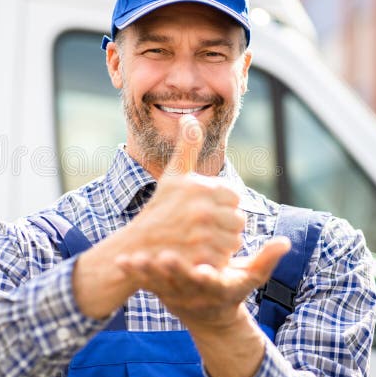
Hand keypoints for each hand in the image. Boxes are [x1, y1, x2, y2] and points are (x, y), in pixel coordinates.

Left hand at [116, 236, 290, 330]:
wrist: (210, 319)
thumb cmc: (233, 290)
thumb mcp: (251, 278)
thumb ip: (266, 260)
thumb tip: (286, 242)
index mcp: (219, 288)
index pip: (214, 283)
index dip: (208, 277)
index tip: (205, 269)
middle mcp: (196, 294)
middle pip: (183, 283)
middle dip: (173, 272)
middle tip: (164, 258)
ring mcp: (176, 294)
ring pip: (160, 284)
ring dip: (147, 272)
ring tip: (135, 259)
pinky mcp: (160, 291)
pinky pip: (146, 282)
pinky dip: (134, 273)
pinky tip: (122, 260)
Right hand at [125, 115, 246, 267]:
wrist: (138, 247)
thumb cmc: (160, 209)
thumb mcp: (173, 175)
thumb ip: (187, 146)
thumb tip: (190, 117)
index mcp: (199, 187)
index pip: (233, 196)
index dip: (222, 205)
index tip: (204, 210)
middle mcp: (202, 209)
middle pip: (238, 219)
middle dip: (224, 225)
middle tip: (202, 229)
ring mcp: (201, 235)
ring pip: (234, 240)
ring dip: (222, 243)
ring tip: (201, 242)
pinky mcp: (201, 258)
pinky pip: (225, 258)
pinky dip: (216, 259)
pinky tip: (200, 255)